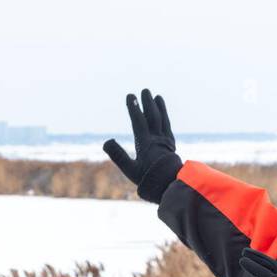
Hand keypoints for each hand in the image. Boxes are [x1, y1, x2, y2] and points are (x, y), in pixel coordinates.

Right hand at [103, 88, 182, 202]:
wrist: (170, 186)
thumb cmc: (148, 179)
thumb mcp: (130, 170)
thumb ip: (118, 156)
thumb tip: (106, 141)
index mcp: (146, 143)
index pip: (139, 121)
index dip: (134, 108)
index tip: (130, 96)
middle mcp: (157, 139)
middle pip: (153, 116)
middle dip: (148, 103)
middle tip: (144, 90)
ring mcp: (165, 141)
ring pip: (163, 120)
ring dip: (159, 108)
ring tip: (157, 97)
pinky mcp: (170, 145)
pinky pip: (167, 127)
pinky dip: (165, 118)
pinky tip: (163, 116)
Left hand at [238, 248, 276, 276]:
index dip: (273, 265)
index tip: (266, 261)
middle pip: (273, 263)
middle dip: (261, 257)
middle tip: (251, 252)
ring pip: (265, 264)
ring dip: (254, 257)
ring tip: (244, 252)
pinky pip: (259, 272)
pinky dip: (250, 266)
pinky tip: (242, 261)